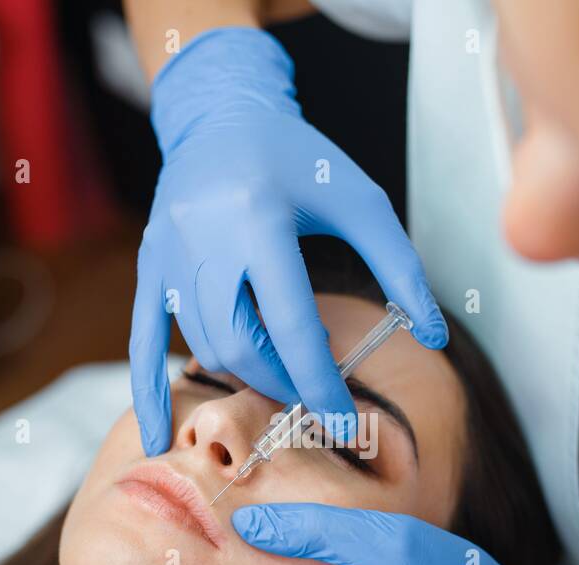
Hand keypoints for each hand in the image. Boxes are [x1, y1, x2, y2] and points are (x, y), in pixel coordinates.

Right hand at [131, 27, 446, 455]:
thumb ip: (401, 268)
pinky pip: (142, 340)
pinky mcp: (149, 265)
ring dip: (248, 372)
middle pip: (243, 346)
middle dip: (284, 382)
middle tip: (313, 389)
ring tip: (280, 365)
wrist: (221, 117)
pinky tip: (162, 434)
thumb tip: (436, 336)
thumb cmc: (299, 159)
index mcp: (260, 218)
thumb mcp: (361, 201)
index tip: (341, 421)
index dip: (319, 381)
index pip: (292, 324)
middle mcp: (205, 238)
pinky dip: (152, 390)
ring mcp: (168, 254)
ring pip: (206, 345)